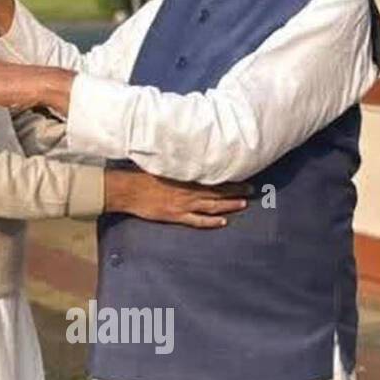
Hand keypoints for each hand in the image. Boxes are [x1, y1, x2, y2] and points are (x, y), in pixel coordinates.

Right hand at [105, 169, 250, 228]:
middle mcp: (188, 191)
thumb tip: (190, 157)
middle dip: (236, 191)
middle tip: (251, 191)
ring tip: (243, 204)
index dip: (230, 178)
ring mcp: (183, 205)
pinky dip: (211, 222)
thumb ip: (179, 163)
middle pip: (218, 192)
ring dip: (229, 205)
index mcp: (186, 177)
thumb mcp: (164, 165)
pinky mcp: (175, 216)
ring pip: (212, 206)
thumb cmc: (143, 176)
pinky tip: (223, 222)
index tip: (243, 175)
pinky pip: (197, 221)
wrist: (128, 190)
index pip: (213, 177)